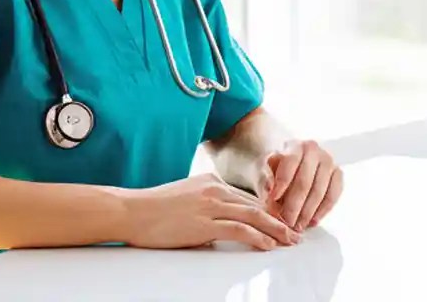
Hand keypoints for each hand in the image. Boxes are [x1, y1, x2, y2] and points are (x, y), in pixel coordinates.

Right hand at [122, 173, 300, 250]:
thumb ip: (206, 208)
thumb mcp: (186, 200)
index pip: (248, 198)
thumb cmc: (153, 210)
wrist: (130, 211)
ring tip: (290, 240)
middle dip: (279, 220)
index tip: (283, 222)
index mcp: (212, 182)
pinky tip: (269, 244)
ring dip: (276, 230)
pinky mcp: (203, 222)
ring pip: (253, 216)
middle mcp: (215, 190)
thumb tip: (220, 228)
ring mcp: (210, 205)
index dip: (269, 212)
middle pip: (256, 206)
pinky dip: (257, 237)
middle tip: (295, 233)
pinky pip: (238, 229)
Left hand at [259, 139, 342, 231]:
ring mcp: (329, 162)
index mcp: (295, 146)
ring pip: (320, 191)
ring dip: (308, 212)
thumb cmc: (276, 167)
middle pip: (304, 182)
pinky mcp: (338, 174)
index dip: (281, 184)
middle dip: (294, 206)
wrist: (292, 162)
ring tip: (297, 226)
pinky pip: (333, 195)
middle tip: (286, 222)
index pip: (289, 164)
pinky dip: (323, 211)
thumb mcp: (263, 169)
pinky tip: (313, 221)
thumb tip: (271, 190)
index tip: (272, 201)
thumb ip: (264, 179)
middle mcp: (315, 150)